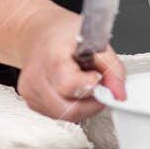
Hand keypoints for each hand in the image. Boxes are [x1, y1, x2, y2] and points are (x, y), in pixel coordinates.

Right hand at [13, 8, 126, 122]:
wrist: (39, 34)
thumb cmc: (64, 34)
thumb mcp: (95, 39)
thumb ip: (112, 68)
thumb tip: (119, 94)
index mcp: (52, 56)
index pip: (69, 84)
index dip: (90, 85)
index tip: (98, 77)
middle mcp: (37, 76)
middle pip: (68, 108)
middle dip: (91, 103)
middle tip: (98, 88)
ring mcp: (30, 91)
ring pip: (63, 115)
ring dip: (81, 106)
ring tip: (84, 85)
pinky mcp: (30, 100)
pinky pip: (56, 113)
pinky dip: (69, 105)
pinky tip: (70, 90)